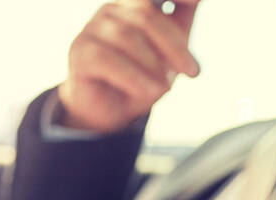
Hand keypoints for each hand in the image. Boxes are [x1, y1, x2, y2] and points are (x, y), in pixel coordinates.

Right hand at [57, 0, 201, 133]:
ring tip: (164, 89)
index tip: (195, 2)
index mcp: (133, 4)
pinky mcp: (79, 52)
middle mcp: (110, 9)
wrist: (110, 111)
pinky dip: (133, 77)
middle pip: (145, 15)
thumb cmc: (140, 76)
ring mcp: (91, 28)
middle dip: (174, 45)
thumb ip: (181, 21)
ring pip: (127, 37)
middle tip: (193, 72)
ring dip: (153, 66)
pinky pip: (107, 59)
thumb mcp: (168, 49)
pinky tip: (148, 92)